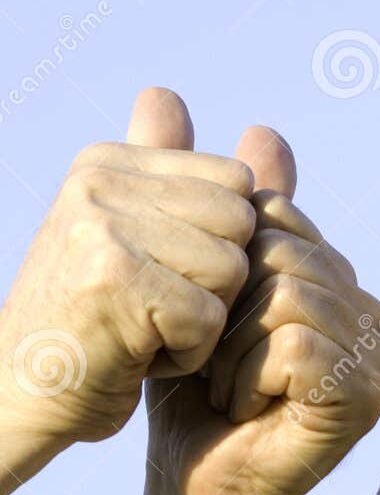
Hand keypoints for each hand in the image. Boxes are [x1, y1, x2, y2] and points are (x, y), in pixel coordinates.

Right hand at [0, 88, 254, 459]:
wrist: (21, 396)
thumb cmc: (93, 321)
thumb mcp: (131, 231)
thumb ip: (169, 170)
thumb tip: (185, 97)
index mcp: (107, 162)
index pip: (235, 181)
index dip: (222, 239)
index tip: (165, 269)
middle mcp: (98, 184)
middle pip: (242, 222)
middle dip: (220, 279)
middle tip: (157, 306)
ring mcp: (104, 230)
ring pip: (232, 270)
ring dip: (206, 318)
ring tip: (146, 328)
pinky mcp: (118, 284)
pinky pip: (210, 318)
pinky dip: (189, 353)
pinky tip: (139, 356)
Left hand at [143, 105, 379, 494]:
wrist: (197, 480)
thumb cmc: (186, 391)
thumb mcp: (179, 280)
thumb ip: (183, 190)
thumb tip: (161, 92)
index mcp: (334, 272)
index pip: (277, 219)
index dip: (225, 265)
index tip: (213, 324)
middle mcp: (366, 303)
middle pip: (283, 252)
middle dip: (224, 309)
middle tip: (217, 363)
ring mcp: (373, 350)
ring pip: (287, 297)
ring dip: (231, 348)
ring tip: (232, 386)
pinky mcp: (364, 396)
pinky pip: (294, 346)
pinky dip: (249, 376)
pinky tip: (247, 405)